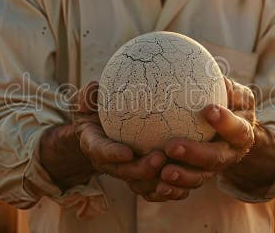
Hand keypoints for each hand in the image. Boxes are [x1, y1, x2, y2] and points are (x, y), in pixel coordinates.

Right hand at [73, 82, 171, 200]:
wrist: (102, 129)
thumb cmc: (96, 110)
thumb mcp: (88, 101)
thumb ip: (89, 95)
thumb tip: (93, 88)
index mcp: (94, 144)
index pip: (100, 151)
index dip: (112, 154)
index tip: (128, 152)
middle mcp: (109, 163)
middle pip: (124, 172)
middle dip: (141, 169)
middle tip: (160, 158)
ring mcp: (125, 172)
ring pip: (140, 183)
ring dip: (157, 180)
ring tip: (175, 167)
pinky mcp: (140, 178)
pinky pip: (153, 187)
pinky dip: (167, 186)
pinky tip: (185, 176)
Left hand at [158, 78, 274, 197]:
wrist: (229, 133)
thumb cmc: (226, 102)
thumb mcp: (230, 89)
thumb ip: (219, 80)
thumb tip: (198, 58)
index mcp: (241, 133)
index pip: (237, 128)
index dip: (225, 122)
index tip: (209, 109)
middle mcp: (229, 154)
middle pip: (216, 160)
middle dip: (195, 155)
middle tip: (172, 146)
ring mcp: (213, 170)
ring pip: (199, 178)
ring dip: (181, 176)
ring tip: (162, 170)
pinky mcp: (196, 179)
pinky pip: (183, 188)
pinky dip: (168, 189)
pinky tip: (152, 183)